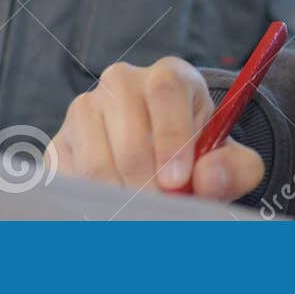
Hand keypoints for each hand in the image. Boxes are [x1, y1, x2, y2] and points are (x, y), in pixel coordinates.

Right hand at [49, 57, 264, 200]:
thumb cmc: (197, 156)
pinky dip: (92, 205)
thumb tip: (206, 178)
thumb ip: (233, 168)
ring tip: (142, 217)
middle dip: (149, 186)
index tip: (178, 182)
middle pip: (129, 138)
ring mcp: (85, 109)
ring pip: (96, 164)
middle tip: (162, 214)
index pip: (165, 94)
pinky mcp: (61, 142)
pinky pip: (70, 181)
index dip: (172, 140)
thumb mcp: (229, 159)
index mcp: (169, 76)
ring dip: (121, 200)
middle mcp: (122, 82)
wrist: (161, 159)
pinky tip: (114, 214)